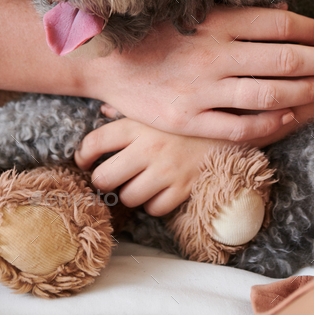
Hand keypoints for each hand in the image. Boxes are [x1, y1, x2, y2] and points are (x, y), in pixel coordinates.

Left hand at [74, 110, 224, 215]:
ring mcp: (166, 171)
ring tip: (137, 181)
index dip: (83, 155)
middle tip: (108, 176)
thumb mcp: (156, 105)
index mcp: (138, 124)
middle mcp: (148, 148)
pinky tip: (158, 190)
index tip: (85, 159)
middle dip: (102, 179)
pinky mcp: (182, 189)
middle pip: (104, 178)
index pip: (94, 143)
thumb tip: (104, 110)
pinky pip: (154, 208)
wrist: (230, 124)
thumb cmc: (187, 115)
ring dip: (129, 193)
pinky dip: (153, 203)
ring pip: (128, 197)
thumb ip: (129, 108)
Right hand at [81, 5, 313, 141]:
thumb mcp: (191, 10)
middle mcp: (213, 54)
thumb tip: (281, 11)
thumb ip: (235, 12)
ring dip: (306, 91)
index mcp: (214, 21)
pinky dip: (272, 125)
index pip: (277, 24)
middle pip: (284, 59)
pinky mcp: (190, 120)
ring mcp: (202, 90)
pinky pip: (241, 127)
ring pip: (270, 95)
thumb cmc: (153, 30)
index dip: (309, 28)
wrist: (104, 60)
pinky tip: (289, 119)